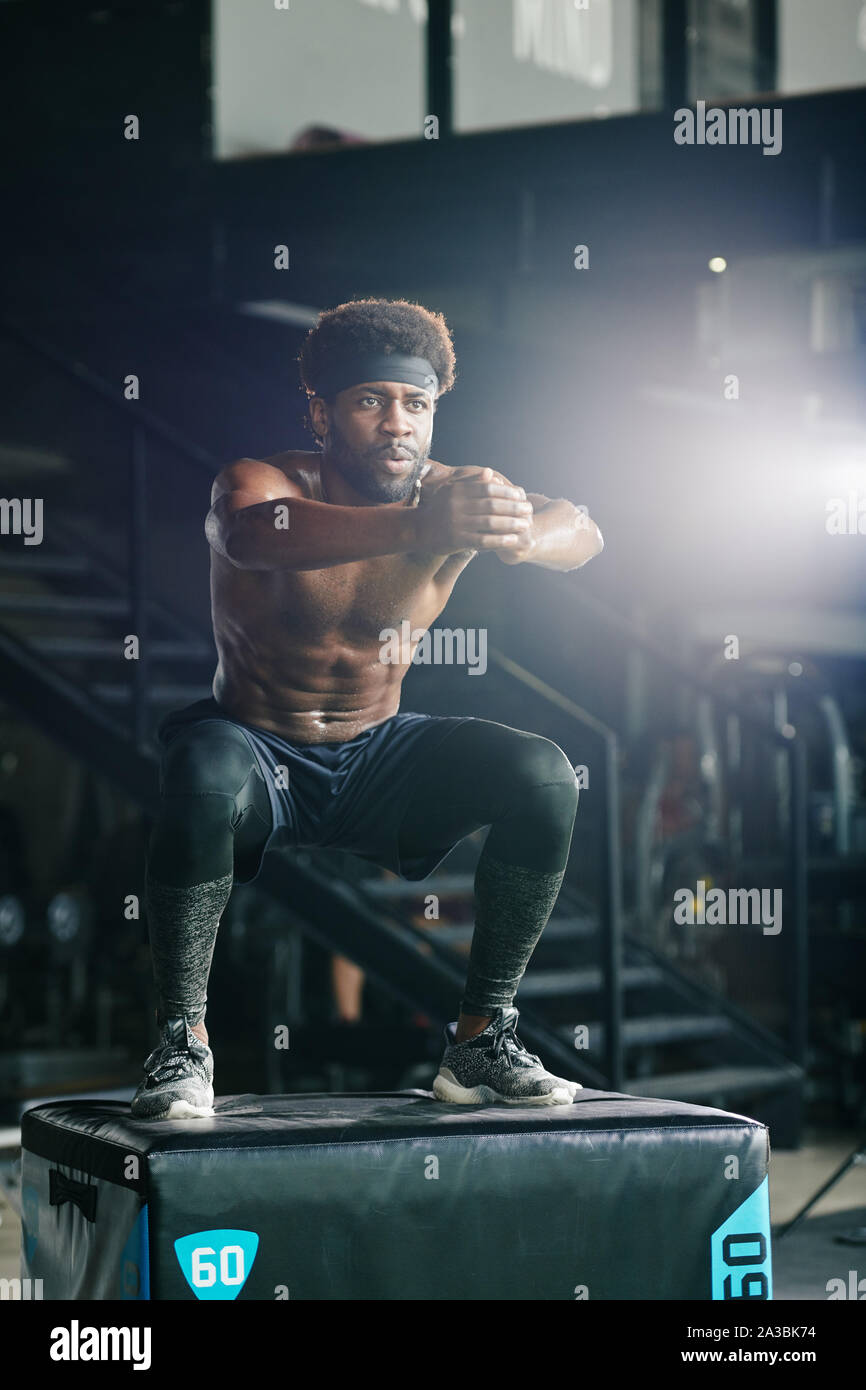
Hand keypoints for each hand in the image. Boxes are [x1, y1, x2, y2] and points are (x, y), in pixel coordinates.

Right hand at [415, 467, 533, 553]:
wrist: (417, 529)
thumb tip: (490, 473)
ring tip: (525, 525)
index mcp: (457, 491)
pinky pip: (483, 540)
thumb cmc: (439, 508)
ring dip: (511, 524)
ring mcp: (456, 524)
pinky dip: (499, 540)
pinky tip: (512, 540)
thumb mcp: (451, 491)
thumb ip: (471, 482)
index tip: (521, 495)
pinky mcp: (457, 540)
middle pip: (492, 505)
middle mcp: (456, 506)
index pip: (488, 489)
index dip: (508, 492)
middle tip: (529, 510)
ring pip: (490, 523)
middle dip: (513, 508)